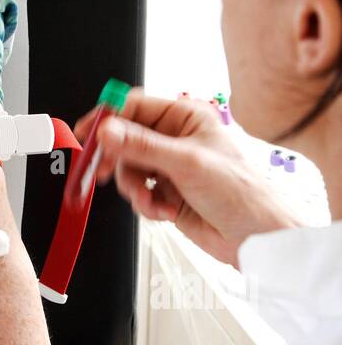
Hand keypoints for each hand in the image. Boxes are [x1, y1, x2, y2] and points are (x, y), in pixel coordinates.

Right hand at [74, 88, 301, 265]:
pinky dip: (146, 204)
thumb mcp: (187, 163)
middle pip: (124, 139)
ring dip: (135, 189)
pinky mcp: (166, 192)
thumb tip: (109, 132)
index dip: (108, 117)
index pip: (134, 107)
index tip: (88, 131)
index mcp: (185, 118)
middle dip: (117, 160)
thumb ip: (143, 147)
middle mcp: (176, 139)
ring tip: (151, 200)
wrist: (256, 238)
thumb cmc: (242, 194)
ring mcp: (170, 166)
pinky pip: (138, 193)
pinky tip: (164, 211)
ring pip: (128, 170)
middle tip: (103, 171)